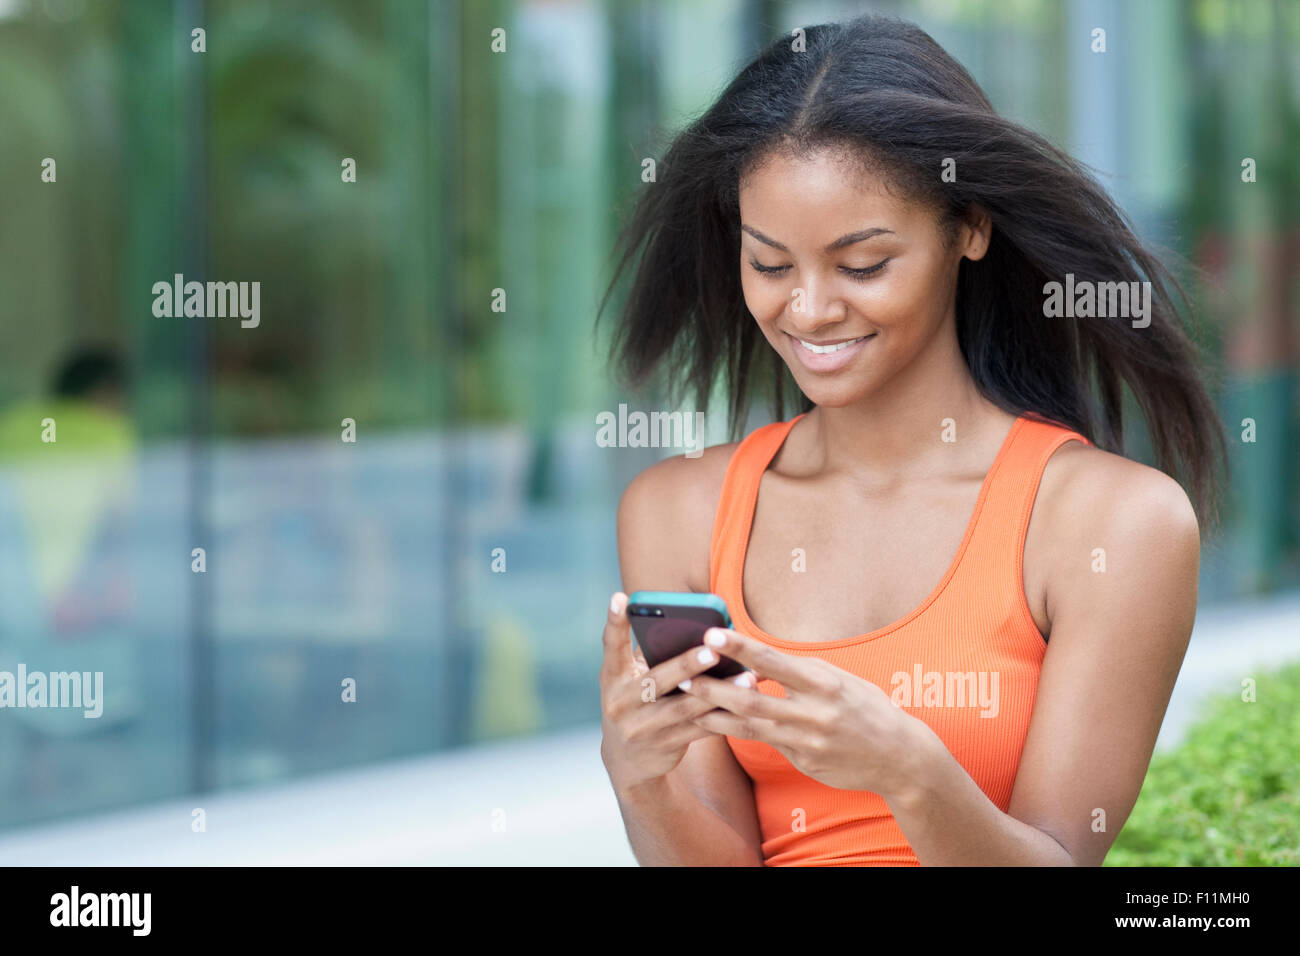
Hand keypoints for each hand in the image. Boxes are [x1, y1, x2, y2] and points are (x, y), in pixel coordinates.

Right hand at [598, 593, 730, 790]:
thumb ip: (650, 655)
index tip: (620, 597)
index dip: (614, 622)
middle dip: (686, 665)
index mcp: (612, 678)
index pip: (611, 646)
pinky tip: (747, 703)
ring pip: (685, 708)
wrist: (628, 761)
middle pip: (656, 680)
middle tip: (712, 650)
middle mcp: (621, 703)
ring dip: (720, 691)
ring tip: (747, 677)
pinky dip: (724, 715)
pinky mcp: (665, 747)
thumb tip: (688, 624)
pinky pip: (700, 729)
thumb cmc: (637, 702)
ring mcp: (641, 729)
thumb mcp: (630, 680)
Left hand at [682, 627, 921, 795]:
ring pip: (749, 727)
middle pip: (751, 700)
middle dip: (712, 688)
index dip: (740, 647)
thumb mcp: (839, 679)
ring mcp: (806, 741)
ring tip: (685, 704)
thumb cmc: (865, 707)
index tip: (712, 634)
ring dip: (714, 715)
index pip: (773, 660)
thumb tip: (757, 659)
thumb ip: (799, 671)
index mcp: (824, 682)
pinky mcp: (803, 761)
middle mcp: (813, 712)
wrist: (899, 758)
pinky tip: (714, 724)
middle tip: (682, 675)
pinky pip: (764, 743)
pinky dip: (737, 732)